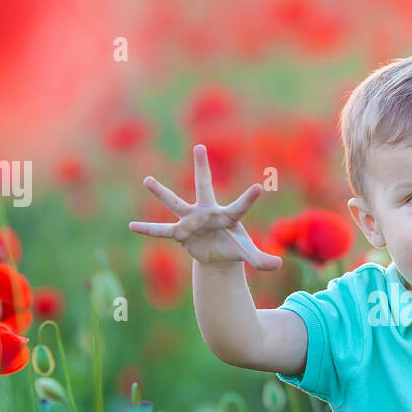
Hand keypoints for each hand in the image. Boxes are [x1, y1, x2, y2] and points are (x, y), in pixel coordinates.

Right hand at [128, 144, 282, 269]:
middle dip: (202, 168)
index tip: (259, 187)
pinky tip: (132, 226)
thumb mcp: (248, 255)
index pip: (241, 206)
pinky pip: (162, 231)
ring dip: (161, 193)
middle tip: (200, 147)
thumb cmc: (234, 247)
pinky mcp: (180, 233)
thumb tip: (279, 265)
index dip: (249, 199)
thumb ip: (262, 259)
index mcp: (228, 216)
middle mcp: (208, 212)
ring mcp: (192, 220)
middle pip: (204, 186)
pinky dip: (148, 230)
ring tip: (147, 180)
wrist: (217, 254)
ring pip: (175, 203)